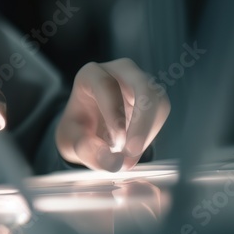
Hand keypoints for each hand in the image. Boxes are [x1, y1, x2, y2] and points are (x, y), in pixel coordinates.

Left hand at [56, 58, 170, 170]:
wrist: (88, 132)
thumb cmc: (78, 132)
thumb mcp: (72, 143)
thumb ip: (87, 150)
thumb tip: (112, 162)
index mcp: (90, 75)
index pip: (106, 86)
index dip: (113, 114)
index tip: (116, 143)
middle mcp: (117, 71)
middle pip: (142, 86)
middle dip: (142, 121)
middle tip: (133, 151)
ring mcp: (138, 81)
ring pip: (157, 100)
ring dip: (147, 131)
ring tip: (129, 154)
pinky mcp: (153, 96)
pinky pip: (161, 112)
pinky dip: (151, 133)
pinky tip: (134, 147)